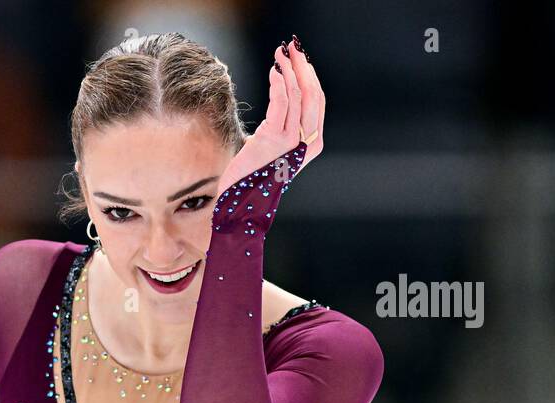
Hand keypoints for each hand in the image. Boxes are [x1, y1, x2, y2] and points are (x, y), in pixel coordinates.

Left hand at [214, 37, 324, 200]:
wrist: (237, 203)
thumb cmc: (252, 175)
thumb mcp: (272, 145)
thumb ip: (282, 124)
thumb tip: (282, 92)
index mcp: (312, 144)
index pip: (318, 101)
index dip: (310, 75)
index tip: (299, 57)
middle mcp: (308, 143)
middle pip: (313, 95)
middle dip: (303, 67)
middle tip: (292, 47)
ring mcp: (293, 143)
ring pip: (299, 96)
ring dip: (290, 70)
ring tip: (280, 53)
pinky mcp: (274, 141)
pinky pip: (282, 104)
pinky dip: (279, 84)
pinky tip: (273, 71)